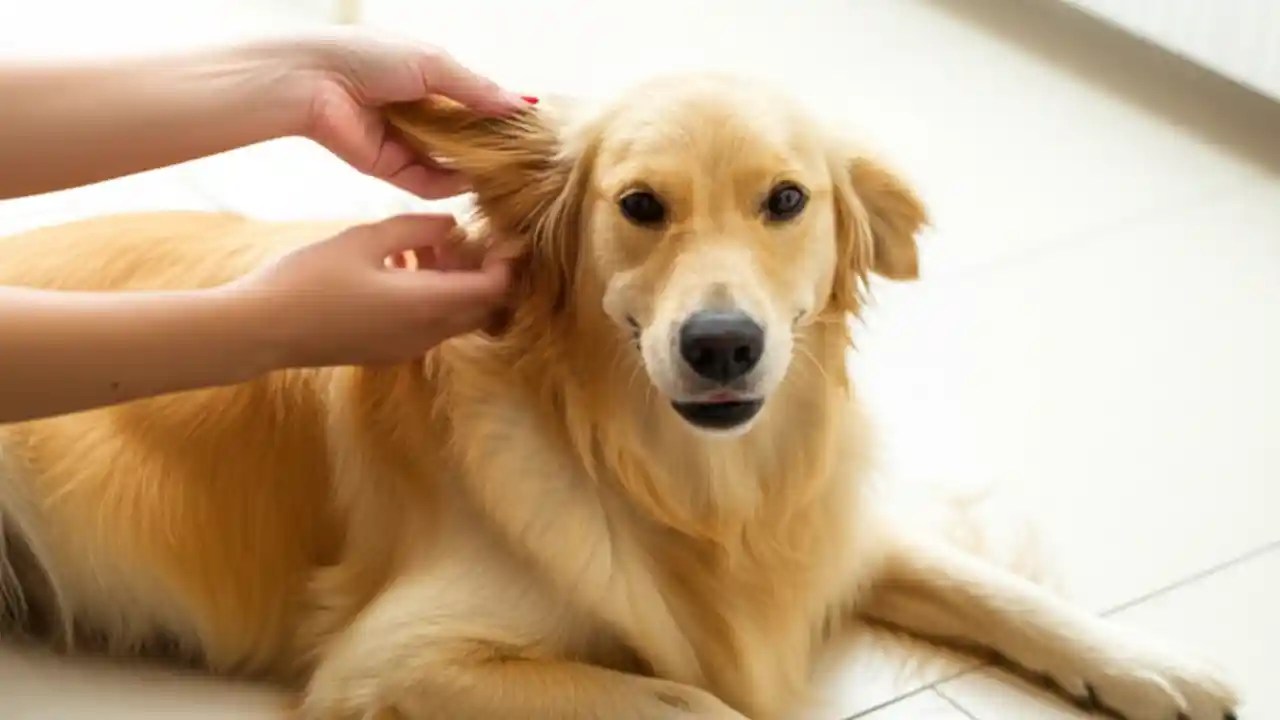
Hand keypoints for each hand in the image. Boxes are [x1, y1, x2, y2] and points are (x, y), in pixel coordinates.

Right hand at [230, 213, 511, 368]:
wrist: (262, 329)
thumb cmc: (311, 279)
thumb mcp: (366, 239)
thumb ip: (416, 229)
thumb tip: (452, 224)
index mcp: (427, 306)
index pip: (493, 289)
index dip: (508, 262)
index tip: (508, 234)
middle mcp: (426, 334)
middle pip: (480, 306)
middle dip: (484, 271)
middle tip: (470, 236)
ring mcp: (407, 347)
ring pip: (453, 314)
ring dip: (454, 280)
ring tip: (426, 242)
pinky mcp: (388, 350)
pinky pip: (428, 323)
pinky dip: (431, 294)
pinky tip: (399, 263)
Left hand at [273, 29, 527, 197]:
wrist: (314, 82)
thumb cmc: (371, 58)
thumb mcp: (435, 65)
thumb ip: (477, 90)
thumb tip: (523, 105)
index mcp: (432, 81)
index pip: (477, 104)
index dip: (503, 117)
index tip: (534, 131)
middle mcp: (423, 115)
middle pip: (468, 139)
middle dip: (494, 150)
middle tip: (527, 162)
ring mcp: (409, 144)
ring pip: (453, 165)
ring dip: (476, 170)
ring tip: (504, 176)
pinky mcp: (392, 170)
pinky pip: (429, 183)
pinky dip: (450, 185)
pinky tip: (470, 182)